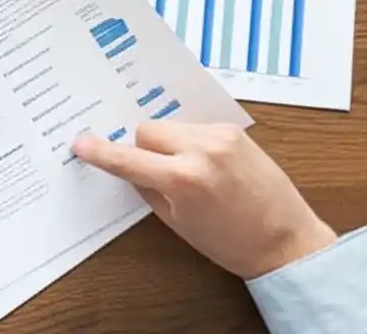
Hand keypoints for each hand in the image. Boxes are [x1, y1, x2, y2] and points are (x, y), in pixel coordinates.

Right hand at [73, 121, 336, 279]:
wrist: (285, 241)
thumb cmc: (230, 242)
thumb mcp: (176, 221)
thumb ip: (147, 188)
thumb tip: (126, 166)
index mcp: (182, 179)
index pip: (127, 159)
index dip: (101, 152)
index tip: (81, 143)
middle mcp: (201, 150)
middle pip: (146, 130)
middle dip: (143, 148)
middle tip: (155, 172)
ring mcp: (220, 136)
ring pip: (170, 125)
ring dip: (168, 143)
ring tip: (187, 171)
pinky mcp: (234, 131)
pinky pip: (194, 127)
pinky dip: (190, 142)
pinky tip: (205, 164)